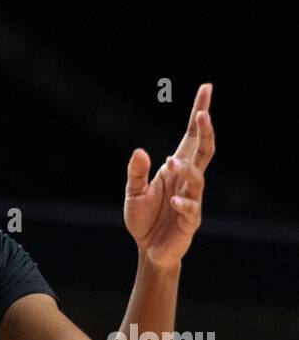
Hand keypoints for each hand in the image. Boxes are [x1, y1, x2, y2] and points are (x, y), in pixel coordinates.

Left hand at [124, 83, 214, 268]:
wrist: (148, 250)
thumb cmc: (144, 219)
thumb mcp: (133, 192)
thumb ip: (136, 172)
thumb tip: (140, 151)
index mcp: (176, 168)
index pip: (192, 136)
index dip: (199, 113)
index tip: (206, 89)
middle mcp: (187, 181)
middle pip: (203, 151)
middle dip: (205, 132)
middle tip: (203, 114)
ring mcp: (192, 200)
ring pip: (197, 180)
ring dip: (185, 170)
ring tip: (170, 162)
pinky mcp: (189, 222)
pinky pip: (191, 211)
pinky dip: (184, 204)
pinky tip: (175, 202)